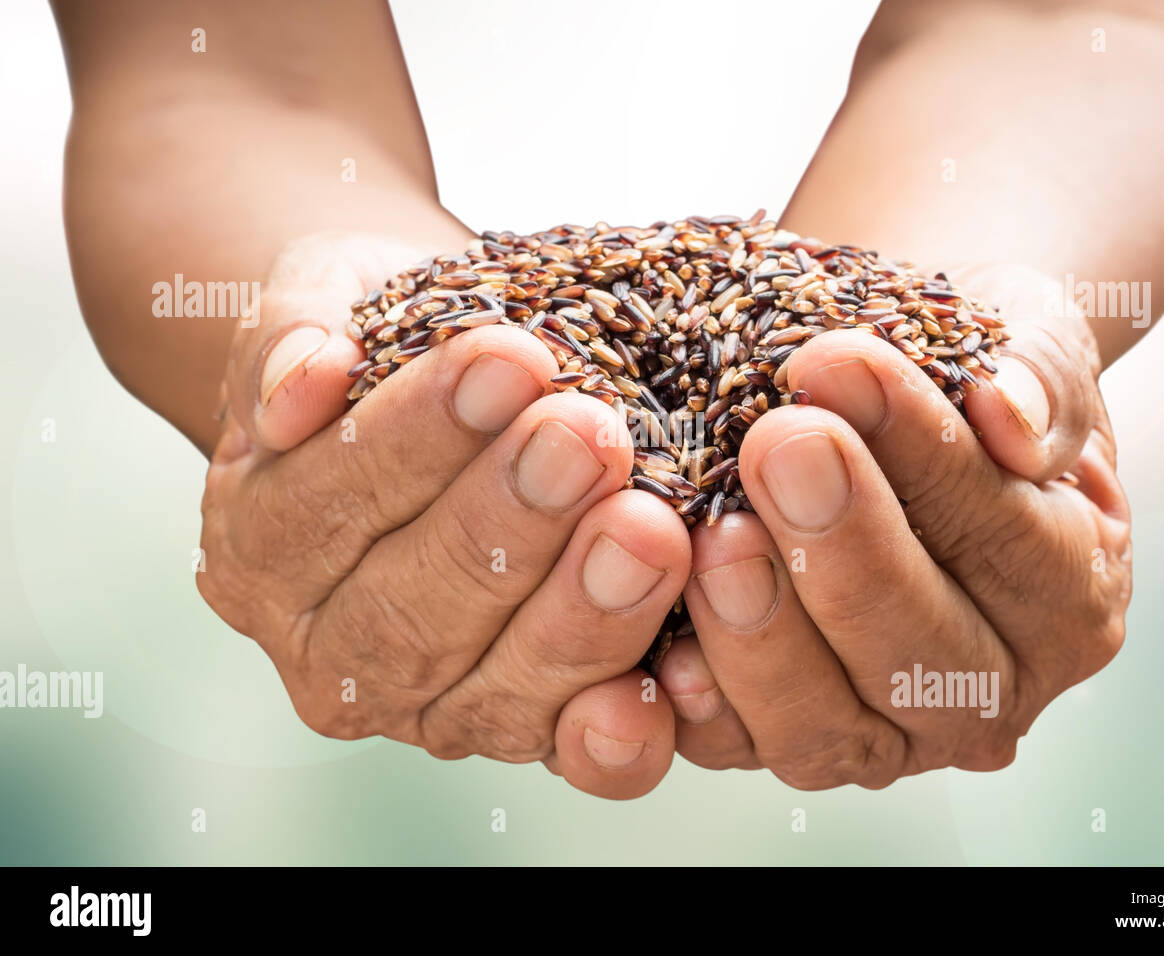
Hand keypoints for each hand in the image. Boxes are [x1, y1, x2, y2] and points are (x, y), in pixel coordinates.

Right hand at [198, 233, 689, 798]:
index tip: (510, 360)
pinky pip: (565, 755)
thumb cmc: (391, 338)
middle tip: (588, 439)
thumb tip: (303, 383)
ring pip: (491, 690)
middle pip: (407, 611)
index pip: (326, 500)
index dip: (418, 436)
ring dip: (577, 614)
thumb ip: (295, 333)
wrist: (450, 387)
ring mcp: (424, 706)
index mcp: (260, 545)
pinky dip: (613, 732)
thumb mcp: (327, 297)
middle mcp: (327, 649)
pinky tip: (667, 683)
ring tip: (650, 529)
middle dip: (507, 524)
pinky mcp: (518, 729)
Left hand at [656, 264, 1131, 787]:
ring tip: (716, 533)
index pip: (1009, 538)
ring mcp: (884, 731)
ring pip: (827, 727)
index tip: (838, 365)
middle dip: (844, 551)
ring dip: (764, 635)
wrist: (889, 404)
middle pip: (924, 657)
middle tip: (778, 447)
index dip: (925, 456)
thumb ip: (1042, 377)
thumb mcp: (1029, 341)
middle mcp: (988, 689)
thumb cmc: (960, 376)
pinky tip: (663, 642)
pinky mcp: (787, 736)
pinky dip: (697, 702)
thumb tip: (1012, 416)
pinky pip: (735, 746)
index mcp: (1069, 596)